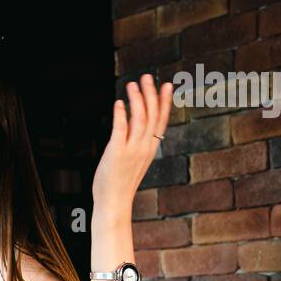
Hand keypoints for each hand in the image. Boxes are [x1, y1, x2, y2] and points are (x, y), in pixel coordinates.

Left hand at [92, 73, 171, 220]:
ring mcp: (132, 150)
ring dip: (137, 100)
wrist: (114, 203)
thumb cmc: (120, 182)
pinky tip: (119, 103)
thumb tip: (131, 123)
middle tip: (147, 77)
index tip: (167, 85)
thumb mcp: (133, 159)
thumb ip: (134, 142)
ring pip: (140, 120)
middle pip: (152, 116)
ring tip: (132, 84)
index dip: (164, 102)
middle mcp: (145, 147)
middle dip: (151, 94)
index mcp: (151, 148)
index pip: (161, 121)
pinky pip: (121, 130)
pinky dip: (121, 115)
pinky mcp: (118, 153)